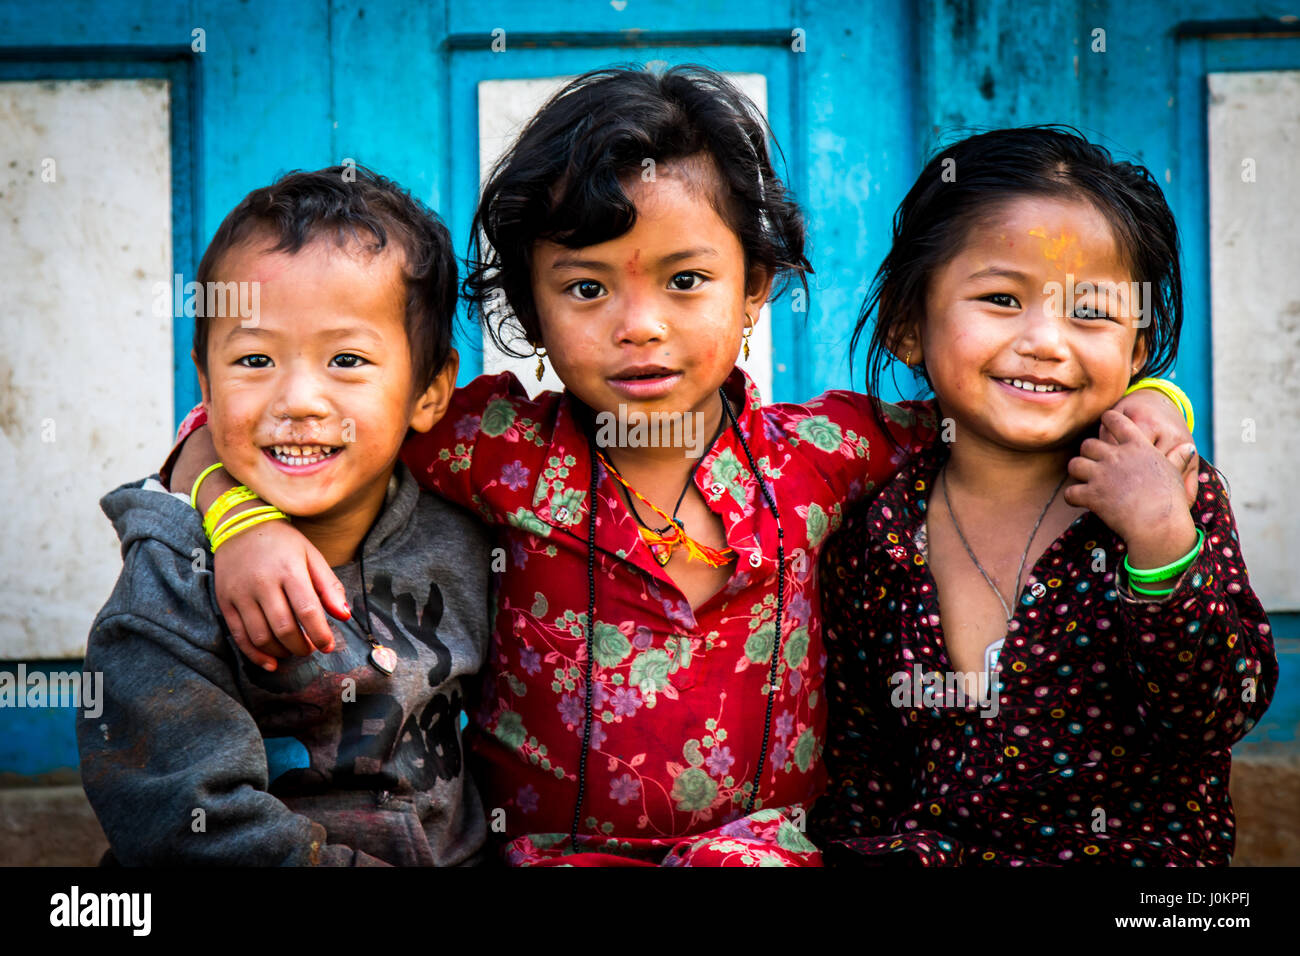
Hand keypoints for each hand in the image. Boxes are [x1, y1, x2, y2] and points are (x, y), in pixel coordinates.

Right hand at [214, 518, 349, 671]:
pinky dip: (255, 654)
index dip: (320, 634)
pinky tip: (271, 662)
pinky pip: (239, 636)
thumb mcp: (312, 556)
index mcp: (289, 569)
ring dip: (281, 652)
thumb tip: (345, 616)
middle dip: (301, 646)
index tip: (328, 646)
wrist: (240, 525)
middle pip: (284, 628)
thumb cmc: (283, 543)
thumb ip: (329, 587)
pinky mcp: (224, 601)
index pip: (307, 610)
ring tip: (294, 650)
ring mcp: (240, 593)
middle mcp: (262, 582)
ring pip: (261, 636)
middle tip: (310, 648)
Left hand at [1065, 410, 1198, 569]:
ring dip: (1077, 471)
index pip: (1117, 421)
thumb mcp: (1175, 473)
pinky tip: (1078, 500)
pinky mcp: (1091, 495)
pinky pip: (1070, 492)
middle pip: (1088, 444)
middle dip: (1088, 452)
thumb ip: (1178, 458)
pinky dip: (1072, 497)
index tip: (1105, 420)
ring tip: (1082, 479)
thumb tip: (1189, 447)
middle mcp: (1115, 457)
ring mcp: (1101, 475)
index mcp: (1137, 447)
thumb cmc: (1170, 499)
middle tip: (1092, 462)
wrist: (1158, 523)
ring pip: (1074, 464)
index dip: (1108, 419)